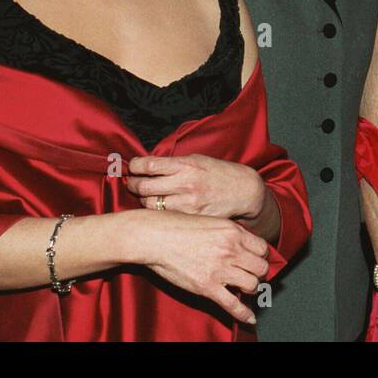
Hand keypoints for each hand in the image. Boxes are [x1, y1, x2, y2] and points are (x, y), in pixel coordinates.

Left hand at [126, 153, 264, 220]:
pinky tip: (161, 208)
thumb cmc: (220, 173)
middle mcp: (185, 183)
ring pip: (151, 204)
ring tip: (147, 196)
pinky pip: (165, 216)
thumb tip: (148, 166)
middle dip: (133, 184)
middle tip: (133, 183)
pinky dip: (159, 212)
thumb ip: (175, 164)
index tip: (133, 167)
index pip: (149, 165)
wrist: (244, 191)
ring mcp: (188, 203)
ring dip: (144, 200)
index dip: (134, 166)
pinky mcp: (191, 218)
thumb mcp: (198, 160)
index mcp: (186, 165)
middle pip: (144, 186)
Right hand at [137, 210, 270, 325]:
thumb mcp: (210, 220)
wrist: (154, 237)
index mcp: (233, 232)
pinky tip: (250, 318)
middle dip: (258, 273)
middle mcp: (231, 250)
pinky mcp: (207, 287)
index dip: (260, 256)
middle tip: (250, 274)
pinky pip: (233, 304)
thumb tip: (240, 242)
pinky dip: (244, 314)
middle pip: (261, 268)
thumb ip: (228, 232)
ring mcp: (220, 269)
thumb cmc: (176, 225)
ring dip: (251, 289)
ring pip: (253, 285)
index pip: (262, 248)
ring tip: (244, 288)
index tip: (254, 260)